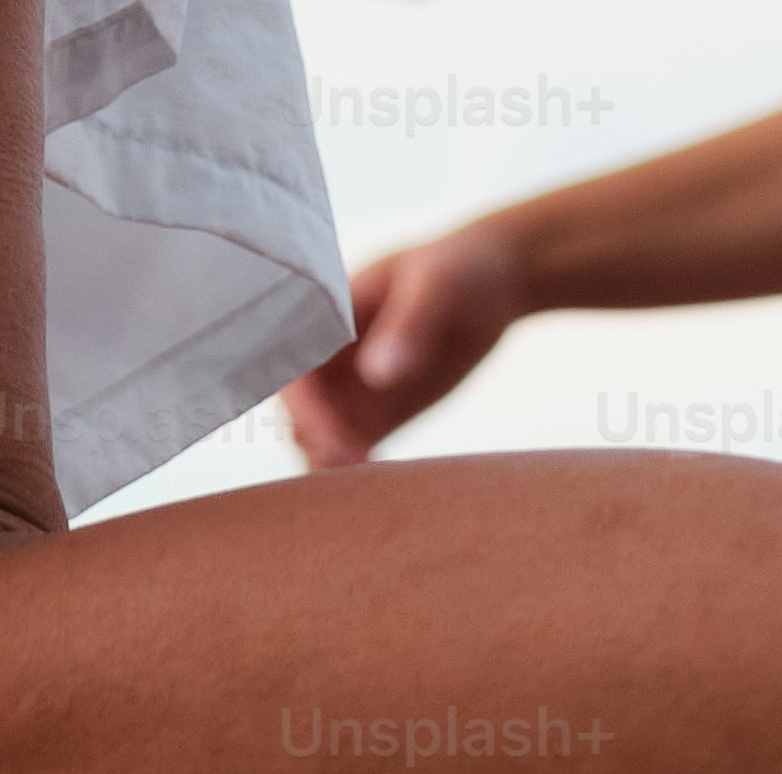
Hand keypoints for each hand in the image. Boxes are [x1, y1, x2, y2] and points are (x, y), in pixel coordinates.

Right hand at [284, 229, 531, 469]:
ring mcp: (345, 391)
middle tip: (352, 469)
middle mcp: (325, 358)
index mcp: (324, 317)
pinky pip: (348, 453)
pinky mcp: (371, 418)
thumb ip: (408, 325)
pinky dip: (355, 476)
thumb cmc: (457, 271)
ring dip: (330, 466)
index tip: (329, 438)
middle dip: (315, 443)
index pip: (293, 367)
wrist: (488, 287)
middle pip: (297, 411)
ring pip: (316, 439)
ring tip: (363, 492)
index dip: (302, 406)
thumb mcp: (436, 287)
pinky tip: (380, 494)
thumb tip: (374, 374)